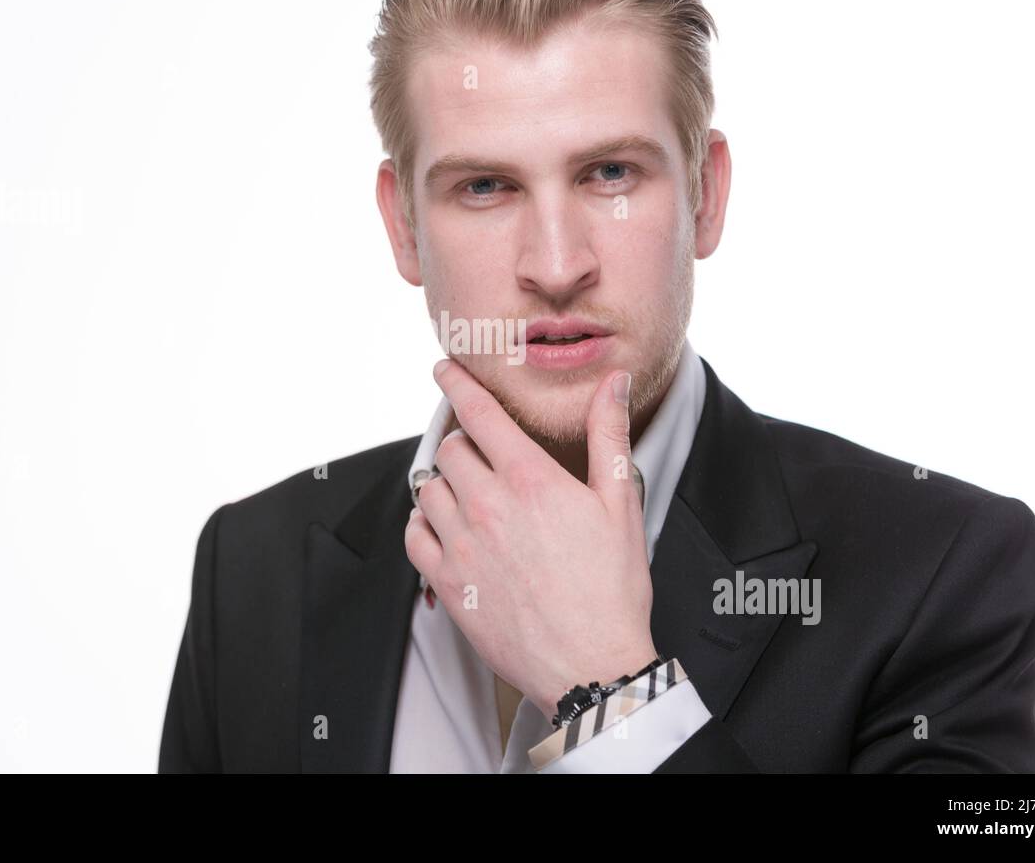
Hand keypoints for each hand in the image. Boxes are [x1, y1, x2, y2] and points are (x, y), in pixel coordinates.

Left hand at [405, 357, 659, 719]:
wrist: (592, 664)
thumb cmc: (612, 589)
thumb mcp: (620, 504)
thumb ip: (608, 436)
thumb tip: (610, 383)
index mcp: (530, 480)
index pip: (477, 413)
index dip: (456, 383)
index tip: (444, 369)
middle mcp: (488, 506)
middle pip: (450, 448)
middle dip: (464, 442)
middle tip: (482, 454)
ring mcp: (463, 546)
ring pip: (429, 487)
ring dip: (445, 481)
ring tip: (469, 493)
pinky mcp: (448, 583)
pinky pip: (413, 534)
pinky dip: (424, 522)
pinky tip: (446, 527)